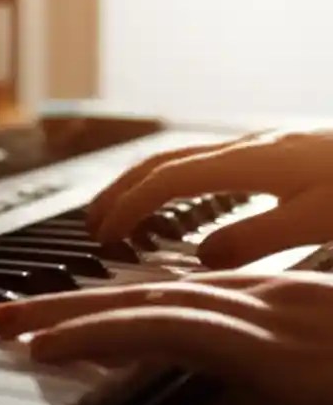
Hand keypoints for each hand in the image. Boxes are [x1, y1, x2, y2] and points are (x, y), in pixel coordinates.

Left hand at [0, 271, 332, 404]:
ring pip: (138, 303)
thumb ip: (286, 372)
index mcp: (280, 306)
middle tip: (6, 315)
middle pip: (144, 294)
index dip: (110, 307)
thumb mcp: (330, 377)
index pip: (176, 300)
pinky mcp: (264, 347)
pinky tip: (50, 347)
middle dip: (68, 304)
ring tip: (6, 325)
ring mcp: (264, 317)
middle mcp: (264, 301)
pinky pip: (161, 330)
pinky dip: (98, 334)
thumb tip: (265, 382)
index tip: (61, 321)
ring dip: (63, 312)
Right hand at [86, 128, 332, 267]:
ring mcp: (271, 148)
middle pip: (165, 160)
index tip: (102, 237)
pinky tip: (192, 205)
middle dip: (121, 190)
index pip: (167, 179)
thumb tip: (201, 257)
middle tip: (93, 224)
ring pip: (187, 159)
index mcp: (254, 161)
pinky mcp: (288, 156)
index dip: (128, 206)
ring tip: (127, 213)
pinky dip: (181, 185)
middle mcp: (255, 147)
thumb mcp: (322, 222)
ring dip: (147, 185)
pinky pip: (213, 165)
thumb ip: (257, 238)